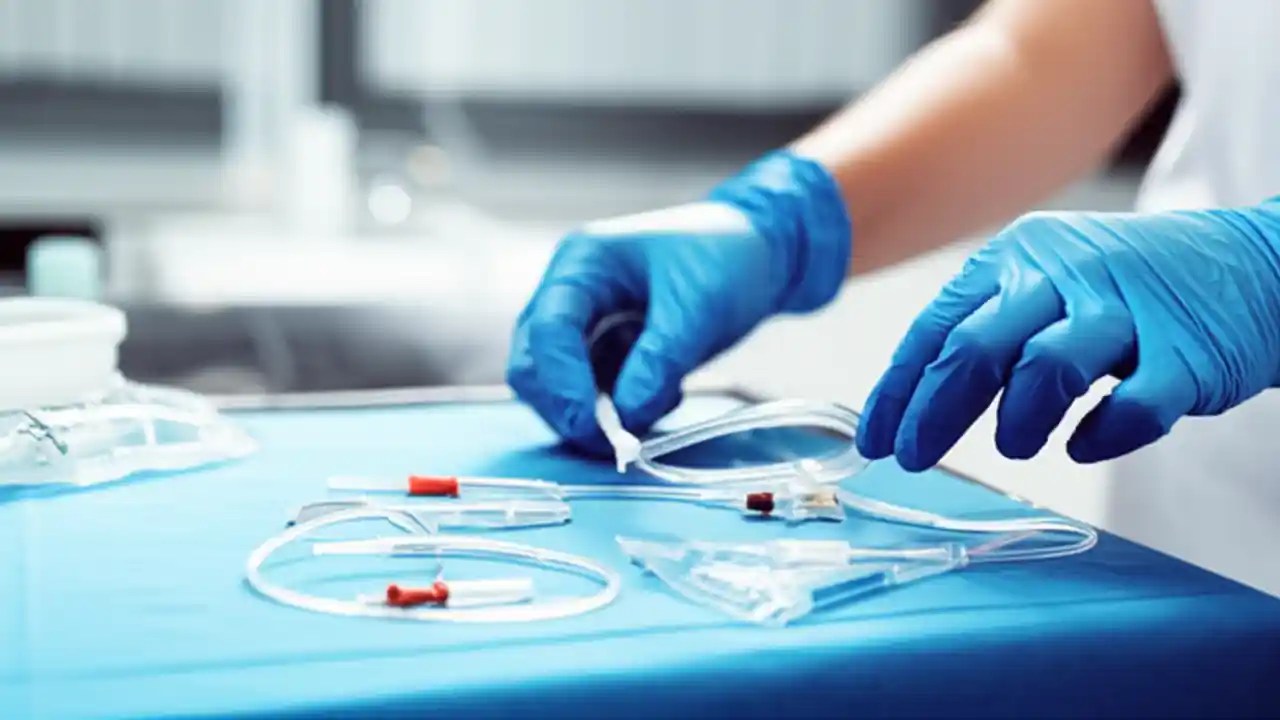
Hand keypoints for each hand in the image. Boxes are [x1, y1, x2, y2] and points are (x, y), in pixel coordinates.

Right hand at [508, 151, 850, 448]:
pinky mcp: (605, 349)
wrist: (759, 251)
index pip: (548, 330)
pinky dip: (621, 408)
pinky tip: (663, 395)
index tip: (591, 428)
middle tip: (614, 444)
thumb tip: (627, 417)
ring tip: (657, 405)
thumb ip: (659, 361)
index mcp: (582, 264)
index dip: (562, 384)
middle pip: (535, 364)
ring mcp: (585, 323)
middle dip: (567, 408)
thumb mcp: (698, 308)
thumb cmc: (726, 259)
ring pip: (558, 386)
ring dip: (595, 414)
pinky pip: (594, 393)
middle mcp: (570, 293)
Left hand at [857, 201, 1279, 469]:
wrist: (1258, 263)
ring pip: (1046, 369)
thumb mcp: (1048, 283)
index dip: (898, 391)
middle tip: (914, 459)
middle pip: (975, 349)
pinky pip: (1133, 406)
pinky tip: (1085, 441)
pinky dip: (1101, 434)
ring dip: (1016, 419)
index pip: (936, 327)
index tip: (877, 440)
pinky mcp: (1189, 353)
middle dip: (932, 414)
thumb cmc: (1132, 287)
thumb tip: (916, 400)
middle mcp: (1066, 274)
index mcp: (1019, 256)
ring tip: (1013, 442)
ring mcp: (1130, 310)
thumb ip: (988, 329)